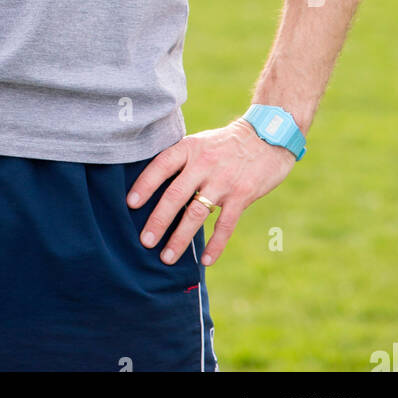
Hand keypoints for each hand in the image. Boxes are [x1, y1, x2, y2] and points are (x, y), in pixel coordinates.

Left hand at [126, 118, 297, 266]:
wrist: (267, 137)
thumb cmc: (224, 144)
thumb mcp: (200, 143)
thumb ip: (180, 162)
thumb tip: (151, 188)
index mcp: (189, 148)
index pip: (162, 166)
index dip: (145, 184)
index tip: (130, 204)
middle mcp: (204, 163)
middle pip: (175, 194)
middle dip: (158, 220)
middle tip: (145, 241)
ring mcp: (224, 180)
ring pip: (197, 213)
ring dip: (180, 238)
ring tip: (167, 257)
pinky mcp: (243, 195)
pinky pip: (225, 224)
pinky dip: (215, 245)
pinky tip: (205, 261)